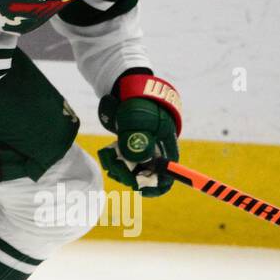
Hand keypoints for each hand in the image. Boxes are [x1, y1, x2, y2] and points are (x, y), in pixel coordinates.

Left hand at [97, 71, 181, 196]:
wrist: (124, 89)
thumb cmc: (135, 101)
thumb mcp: (136, 119)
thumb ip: (137, 140)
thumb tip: (138, 163)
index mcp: (166, 143)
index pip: (171, 172)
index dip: (159, 185)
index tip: (141, 189)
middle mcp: (156, 150)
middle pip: (148, 176)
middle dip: (130, 176)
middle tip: (115, 167)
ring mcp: (142, 150)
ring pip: (132, 172)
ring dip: (119, 169)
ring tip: (109, 157)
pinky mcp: (129, 149)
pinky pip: (122, 165)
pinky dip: (113, 164)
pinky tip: (107, 155)